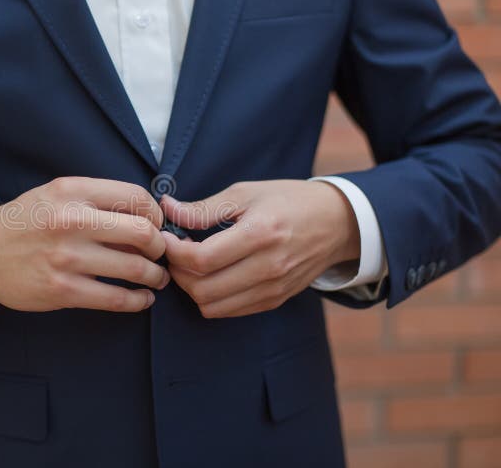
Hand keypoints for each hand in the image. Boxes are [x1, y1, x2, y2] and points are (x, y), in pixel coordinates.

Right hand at [0, 177, 168, 312]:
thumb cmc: (26, 222)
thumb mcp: (57, 193)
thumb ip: (97, 198)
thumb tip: (146, 214)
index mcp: (73, 191)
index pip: (136, 197)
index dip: (154, 214)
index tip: (155, 225)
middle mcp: (72, 222)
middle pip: (143, 232)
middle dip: (160, 246)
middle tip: (160, 253)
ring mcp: (68, 258)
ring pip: (135, 268)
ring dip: (155, 276)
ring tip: (157, 278)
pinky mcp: (63, 290)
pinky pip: (116, 298)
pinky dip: (138, 301)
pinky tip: (142, 299)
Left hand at [160, 180, 359, 317]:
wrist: (337, 222)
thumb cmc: (288, 201)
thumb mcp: (246, 193)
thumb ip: (204, 208)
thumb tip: (167, 209)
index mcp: (260, 234)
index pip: (202, 259)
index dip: (174, 252)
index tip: (166, 238)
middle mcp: (268, 267)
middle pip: (203, 289)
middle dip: (178, 273)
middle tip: (175, 253)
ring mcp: (273, 288)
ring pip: (213, 307)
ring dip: (192, 289)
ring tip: (191, 266)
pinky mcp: (275, 300)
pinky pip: (230, 311)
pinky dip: (211, 298)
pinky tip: (211, 276)